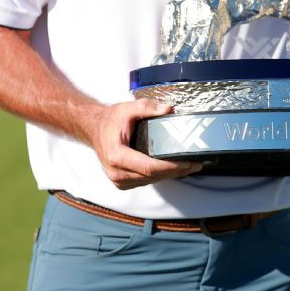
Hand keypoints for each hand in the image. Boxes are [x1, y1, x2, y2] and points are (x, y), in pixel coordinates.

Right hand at [89, 99, 203, 189]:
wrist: (94, 129)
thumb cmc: (110, 120)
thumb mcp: (127, 108)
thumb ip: (147, 107)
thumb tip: (168, 109)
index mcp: (116, 156)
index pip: (149, 167)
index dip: (170, 166)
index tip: (187, 162)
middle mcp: (116, 172)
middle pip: (153, 176)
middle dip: (176, 171)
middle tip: (196, 164)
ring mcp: (119, 180)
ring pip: (151, 181)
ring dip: (170, 175)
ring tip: (188, 166)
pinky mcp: (123, 183)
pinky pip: (146, 181)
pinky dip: (160, 175)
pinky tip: (173, 168)